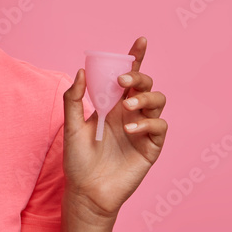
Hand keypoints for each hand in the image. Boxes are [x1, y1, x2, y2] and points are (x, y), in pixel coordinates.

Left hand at [61, 36, 167, 222]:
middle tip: (122, 82)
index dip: (137, 57)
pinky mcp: (151, 146)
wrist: (86, 191)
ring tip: (127, 108)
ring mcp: (143, 128)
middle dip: (138, 76)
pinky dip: (148, 122)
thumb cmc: (78, 160)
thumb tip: (81, 71)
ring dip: (145, 98)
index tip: (141, 40)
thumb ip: (74, 99)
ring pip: (158, 100)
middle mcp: (131, 112)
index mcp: (114, 104)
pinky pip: (160, 126)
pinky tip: (130, 129)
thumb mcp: (71, 126)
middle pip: (146, 83)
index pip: (129, 76)